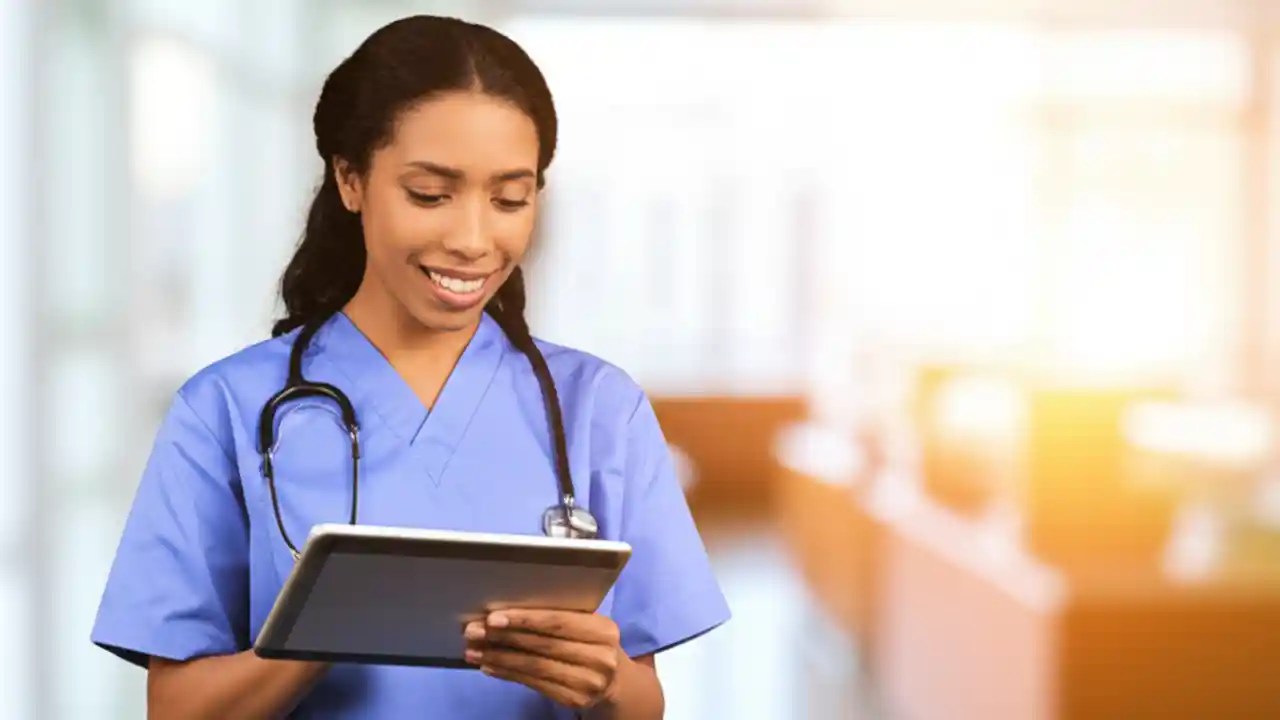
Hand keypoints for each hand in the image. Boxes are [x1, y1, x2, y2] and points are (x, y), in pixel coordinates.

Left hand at [463, 609, 624, 710]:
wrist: (615, 683)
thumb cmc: (591, 644)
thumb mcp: (588, 626)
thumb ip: (560, 618)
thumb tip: (506, 611)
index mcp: (604, 630)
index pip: (558, 622)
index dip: (524, 619)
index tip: (493, 617)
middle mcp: (600, 658)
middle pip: (543, 645)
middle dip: (504, 637)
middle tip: (473, 631)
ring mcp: (588, 683)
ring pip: (535, 667)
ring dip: (499, 658)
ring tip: (473, 650)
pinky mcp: (575, 701)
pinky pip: (534, 684)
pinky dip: (508, 674)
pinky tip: (489, 666)